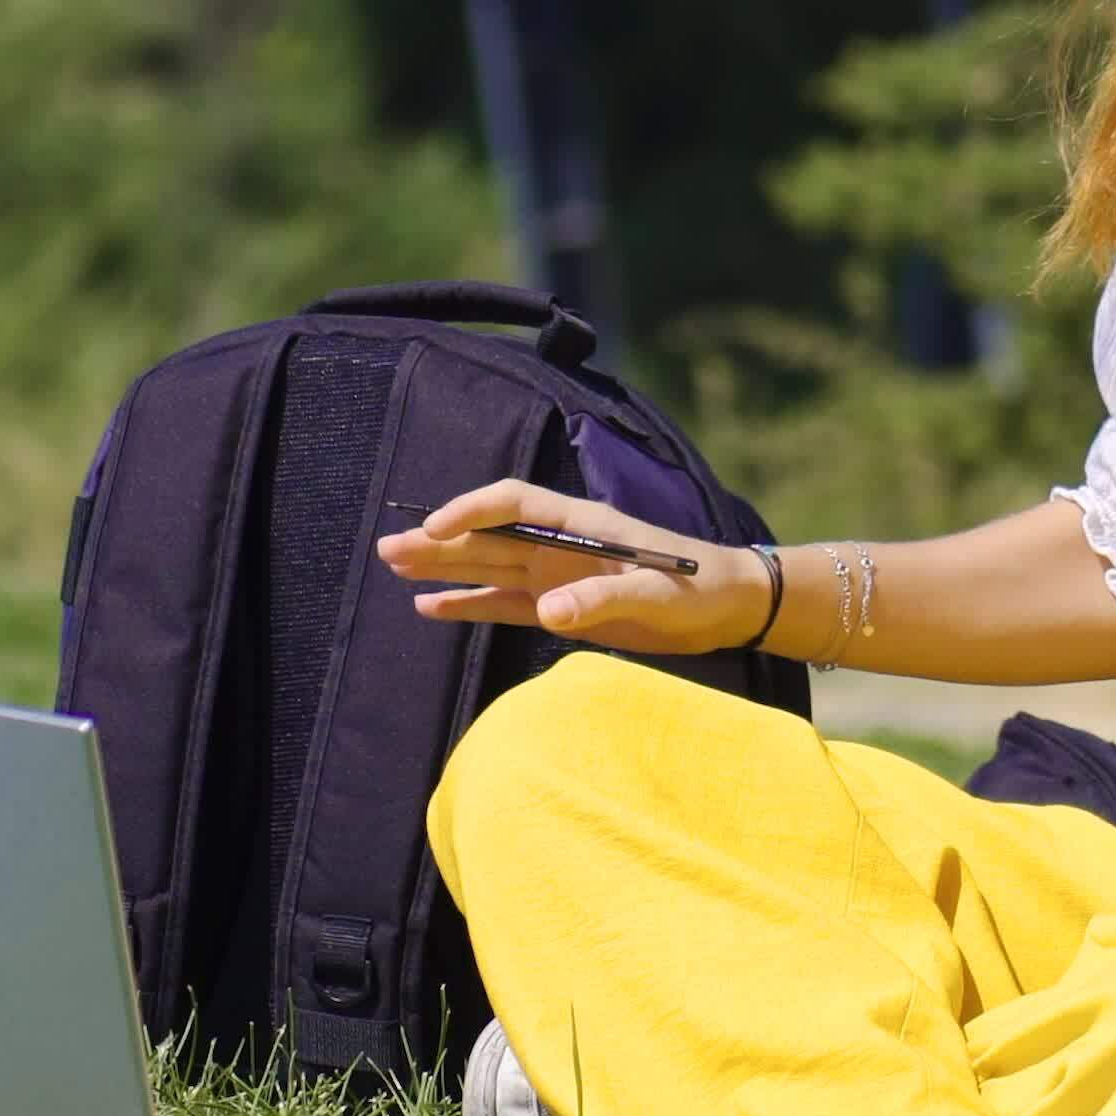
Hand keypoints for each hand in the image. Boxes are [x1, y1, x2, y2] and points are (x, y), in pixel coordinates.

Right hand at [371, 478, 763, 657]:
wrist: (728, 608)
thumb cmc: (699, 587)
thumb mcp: (656, 593)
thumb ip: (602, 598)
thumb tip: (547, 610)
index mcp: (580, 522)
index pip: (513, 504)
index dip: (472, 511)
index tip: (436, 526)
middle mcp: (558, 542)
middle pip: (487, 535)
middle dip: (439, 540)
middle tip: (388, 546)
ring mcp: (555, 574)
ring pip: (487, 567)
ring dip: (443, 567)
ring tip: (392, 565)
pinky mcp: (559, 607)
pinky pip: (502, 604)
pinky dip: (467, 605)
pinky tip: (429, 606)